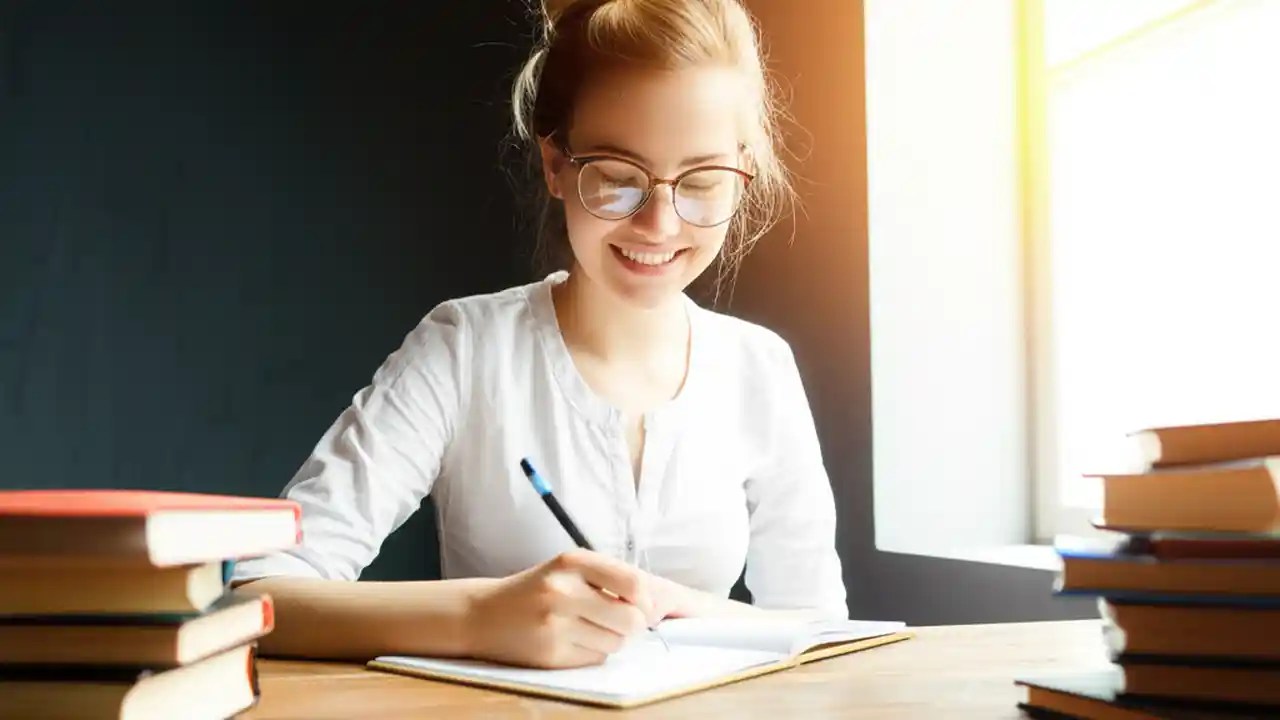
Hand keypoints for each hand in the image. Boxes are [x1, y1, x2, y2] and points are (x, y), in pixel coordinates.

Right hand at [464, 549, 656, 668]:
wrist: (484, 614)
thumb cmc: (539, 589)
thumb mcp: (571, 569)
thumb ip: (614, 579)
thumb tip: (659, 607)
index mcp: (572, 560)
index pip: (634, 583)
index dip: (651, 600)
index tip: (652, 606)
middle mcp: (562, 590)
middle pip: (632, 619)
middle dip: (634, 624)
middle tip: (621, 620)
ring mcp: (555, 624)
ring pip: (617, 642)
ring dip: (613, 638)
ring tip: (588, 627)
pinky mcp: (550, 654)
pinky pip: (596, 658)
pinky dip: (593, 651)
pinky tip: (571, 640)